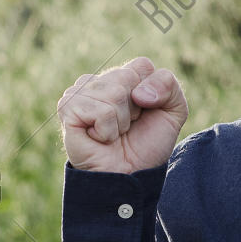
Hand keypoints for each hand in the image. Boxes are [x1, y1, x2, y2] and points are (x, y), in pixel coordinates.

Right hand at [58, 56, 187, 172]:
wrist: (129, 176)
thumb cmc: (146, 145)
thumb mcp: (173, 111)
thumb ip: (169, 84)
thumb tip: (138, 92)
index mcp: (119, 76)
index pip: (142, 65)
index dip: (151, 92)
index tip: (144, 113)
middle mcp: (97, 81)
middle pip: (127, 77)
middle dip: (134, 109)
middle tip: (126, 126)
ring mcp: (79, 93)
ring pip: (114, 93)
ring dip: (120, 121)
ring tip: (112, 133)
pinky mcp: (67, 108)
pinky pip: (101, 110)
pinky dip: (107, 130)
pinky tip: (98, 138)